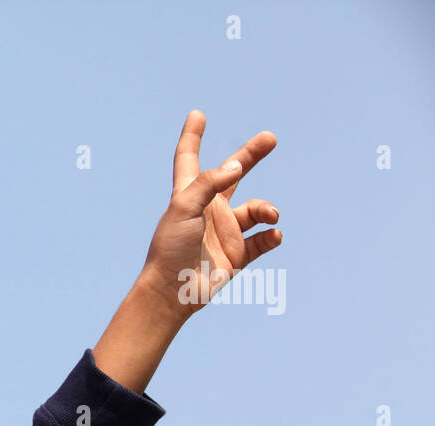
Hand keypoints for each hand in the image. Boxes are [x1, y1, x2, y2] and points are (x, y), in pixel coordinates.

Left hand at [136, 110, 281, 321]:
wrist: (173, 292)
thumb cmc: (170, 248)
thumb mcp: (183, 208)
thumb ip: (209, 184)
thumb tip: (234, 166)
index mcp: (189, 195)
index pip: (189, 159)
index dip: (192, 137)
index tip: (197, 115)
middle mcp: (209, 210)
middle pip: (233, 175)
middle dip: (250, 156)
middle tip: (270, 138)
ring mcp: (224, 232)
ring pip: (256, 210)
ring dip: (267, 210)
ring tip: (271, 216)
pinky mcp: (237, 255)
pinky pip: (262, 240)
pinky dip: (271, 236)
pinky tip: (273, 234)